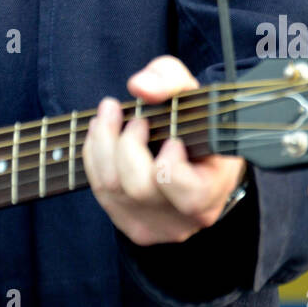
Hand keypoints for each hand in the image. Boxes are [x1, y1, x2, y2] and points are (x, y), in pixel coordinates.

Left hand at [82, 55, 247, 246]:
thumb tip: (139, 87)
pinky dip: (94, 157)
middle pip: (140, 189)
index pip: (189, 194)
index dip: (171, 166)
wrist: (189, 150)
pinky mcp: (131, 224)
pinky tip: (101, 134)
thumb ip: (169, 80)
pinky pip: (101, 192)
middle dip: (127, 145)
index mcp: (213, 191)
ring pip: (113, 190)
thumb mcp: (189, 90)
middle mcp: (186, 218)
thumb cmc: (193, 120)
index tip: (171, 138)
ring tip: (109, 113)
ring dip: (103, 144)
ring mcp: (156, 226)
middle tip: (135, 118)